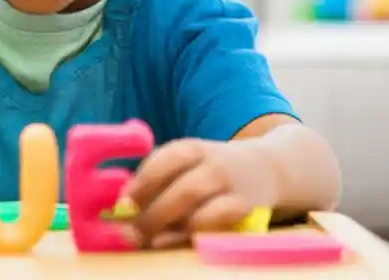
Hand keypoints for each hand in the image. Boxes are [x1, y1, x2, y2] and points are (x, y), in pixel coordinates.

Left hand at [122, 138, 279, 248]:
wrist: (266, 167)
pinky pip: (218, 225)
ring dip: (173, 229)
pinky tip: (178, 239)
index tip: (123, 203)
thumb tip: (122, 203)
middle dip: (154, 214)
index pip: (164, 160)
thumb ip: (157, 174)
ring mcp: (232, 188)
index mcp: (191, 148)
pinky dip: (195, 234)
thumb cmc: (210, 167)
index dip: (142, 183)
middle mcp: (213, 165)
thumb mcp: (186, 158)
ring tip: (151, 239)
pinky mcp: (245, 209)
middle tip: (131, 232)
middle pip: (183, 190)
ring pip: (201, 212)